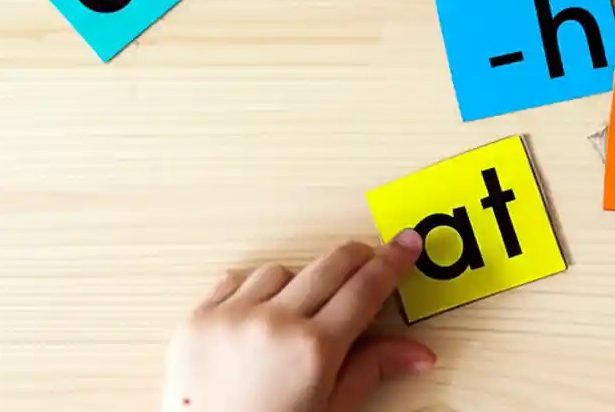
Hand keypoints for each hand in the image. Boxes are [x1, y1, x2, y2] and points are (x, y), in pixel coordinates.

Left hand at [160, 231, 434, 411]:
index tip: (405, 244)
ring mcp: (230, 318)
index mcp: (314, 350)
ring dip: (300, 282)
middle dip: (358, 258)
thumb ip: (372, 370)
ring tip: (301, 313)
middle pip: (331, 264)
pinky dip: (253, 290)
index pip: (367, 287)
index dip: (392, 261)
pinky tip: (261, 315)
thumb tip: (417, 353)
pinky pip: (235, 280)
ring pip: (282, 270)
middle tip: (369, 262)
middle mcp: (273, 324)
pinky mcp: (197, 319)